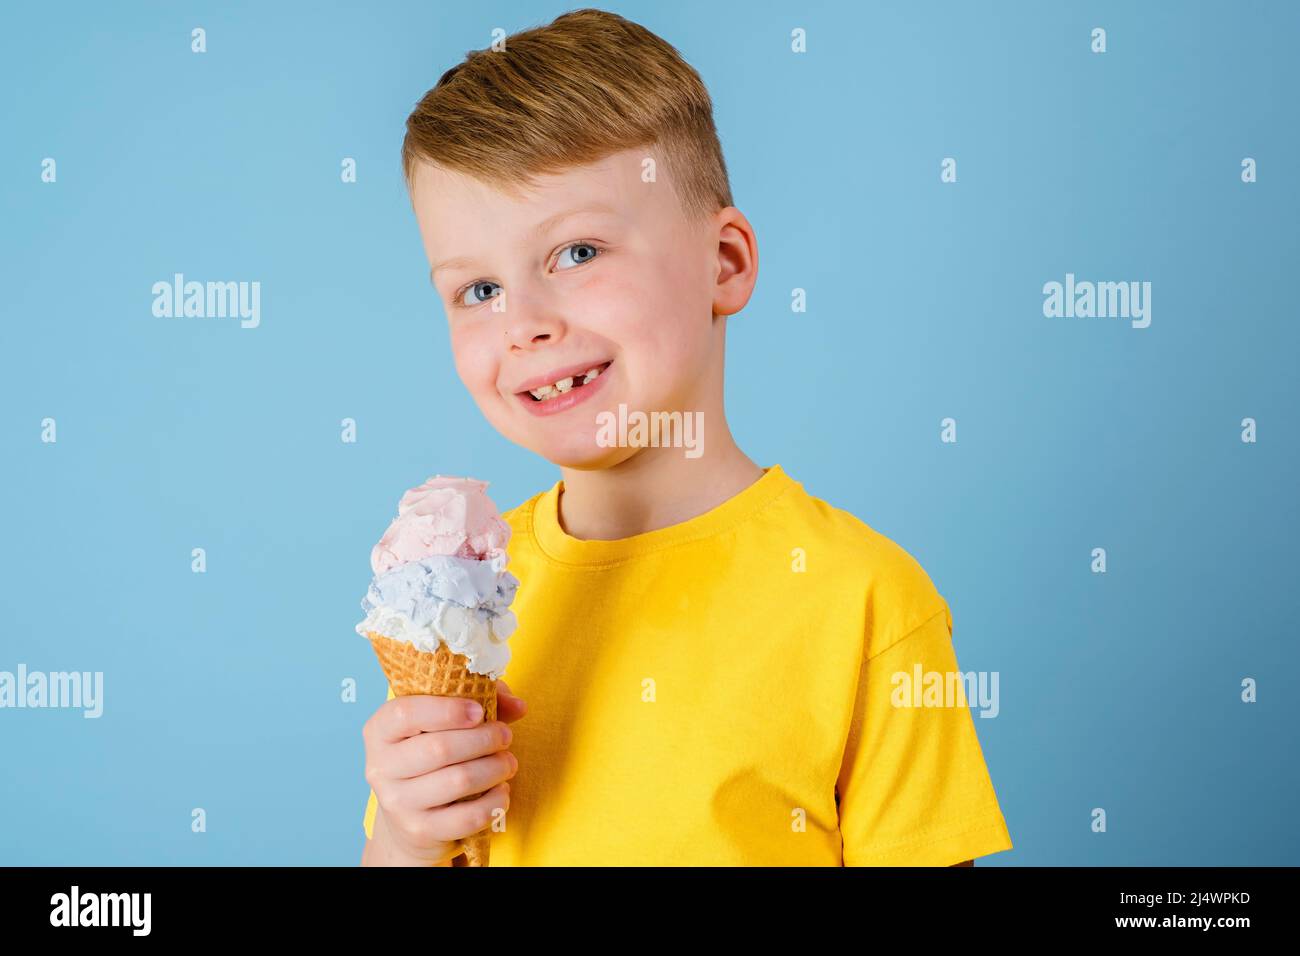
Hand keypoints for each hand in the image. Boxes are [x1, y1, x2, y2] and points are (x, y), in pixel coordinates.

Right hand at [363, 680, 526, 865]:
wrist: (412, 817)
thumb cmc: (433, 755)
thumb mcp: (448, 722)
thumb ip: (483, 702)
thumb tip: (519, 706)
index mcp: (380, 730)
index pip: (405, 713)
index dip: (447, 710)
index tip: (479, 711)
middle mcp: (380, 767)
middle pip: (439, 748)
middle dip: (483, 739)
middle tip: (506, 736)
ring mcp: (397, 803)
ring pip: (458, 780)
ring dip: (494, 768)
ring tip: (508, 762)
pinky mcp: (420, 831)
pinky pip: (467, 817)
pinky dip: (494, 802)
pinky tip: (501, 791)